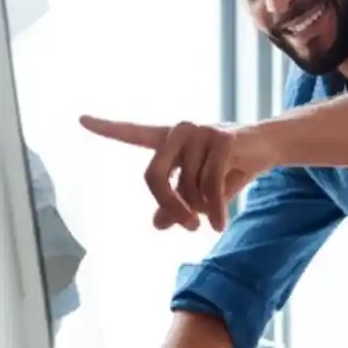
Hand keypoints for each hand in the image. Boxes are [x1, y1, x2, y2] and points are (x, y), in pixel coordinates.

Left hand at [80, 116, 276, 231]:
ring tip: (215, 216)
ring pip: (189, 187)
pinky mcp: (222, 140)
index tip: (81, 119)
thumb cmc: (230, 166)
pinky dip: (215, 210)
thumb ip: (177, 204)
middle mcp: (180, 131)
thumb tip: (157, 224)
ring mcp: (201, 133)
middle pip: (154, 177)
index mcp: (170, 140)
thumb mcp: (201, 189)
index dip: (108, 128)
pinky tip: (219, 225)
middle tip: (186, 227)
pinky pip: (210, 186)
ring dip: (203, 209)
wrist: (267, 147)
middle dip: (169, 205)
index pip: (134, 133)